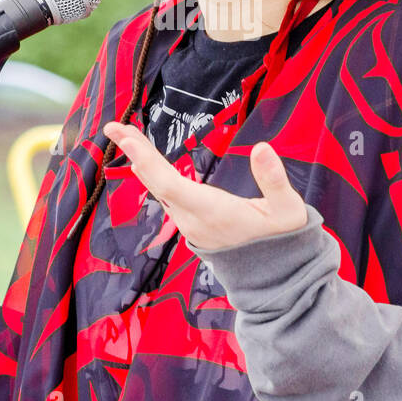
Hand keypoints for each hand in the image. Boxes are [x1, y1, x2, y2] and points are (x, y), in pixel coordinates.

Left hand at [102, 121, 307, 251]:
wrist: (271, 274)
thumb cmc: (281, 238)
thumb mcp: (287, 210)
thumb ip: (274, 180)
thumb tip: (262, 147)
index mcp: (213, 212)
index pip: (171, 185)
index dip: (147, 161)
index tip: (127, 139)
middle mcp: (193, 218)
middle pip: (157, 182)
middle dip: (135, 152)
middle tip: (113, 126)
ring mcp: (188, 221)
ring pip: (158, 187)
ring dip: (140, 159)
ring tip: (124, 132)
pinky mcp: (189, 220)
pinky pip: (164, 193)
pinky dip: (152, 172)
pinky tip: (141, 159)